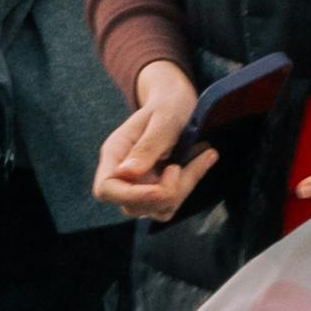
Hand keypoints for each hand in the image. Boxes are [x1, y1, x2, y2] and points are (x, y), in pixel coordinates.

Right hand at [94, 60, 213, 225]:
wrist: (178, 100)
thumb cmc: (168, 104)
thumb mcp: (163, 120)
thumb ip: (147, 146)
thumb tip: (125, 173)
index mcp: (115, 154)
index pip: (106, 189)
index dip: (132, 196)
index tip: (162, 185)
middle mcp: (124, 173)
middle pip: (134, 206)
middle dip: (167, 193)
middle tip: (184, 164)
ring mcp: (140, 185)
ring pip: (158, 210)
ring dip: (184, 189)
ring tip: (203, 155)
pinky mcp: (159, 190)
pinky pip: (173, 204)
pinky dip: (190, 186)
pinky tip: (204, 159)